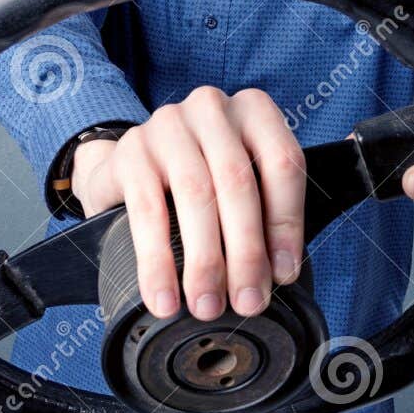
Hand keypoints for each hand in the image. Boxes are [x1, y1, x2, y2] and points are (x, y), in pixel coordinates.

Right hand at [72, 86, 306, 321]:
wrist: (127, 168)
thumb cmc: (200, 179)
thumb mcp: (239, 184)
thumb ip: (265, 216)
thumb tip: (279, 276)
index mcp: (253, 110)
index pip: (283, 164)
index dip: (286, 224)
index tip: (283, 275)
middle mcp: (212, 108)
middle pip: (238, 183)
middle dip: (246, 252)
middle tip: (247, 302)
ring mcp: (168, 124)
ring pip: (196, 196)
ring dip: (205, 261)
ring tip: (207, 305)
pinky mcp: (131, 150)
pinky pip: (147, 211)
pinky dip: (157, 262)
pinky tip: (164, 297)